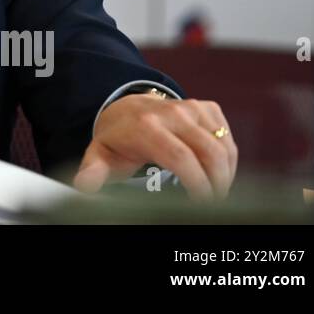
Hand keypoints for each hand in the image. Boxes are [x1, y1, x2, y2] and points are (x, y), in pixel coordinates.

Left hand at [73, 93, 237, 199]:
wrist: (126, 109)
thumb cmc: (117, 139)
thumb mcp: (100, 156)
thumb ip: (93, 171)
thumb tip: (84, 185)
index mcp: (147, 126)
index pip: (182, 158)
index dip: (197, 185)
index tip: (201, 205)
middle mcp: (172, 113)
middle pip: (210, 153)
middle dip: (217, 184)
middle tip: (213, 204)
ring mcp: (192, 107)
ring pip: (224, 146)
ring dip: (226, 174)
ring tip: (217, 193)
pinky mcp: (207, 107)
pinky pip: (228, 137)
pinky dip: (229, 159)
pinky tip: (217, 173)